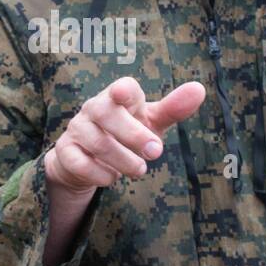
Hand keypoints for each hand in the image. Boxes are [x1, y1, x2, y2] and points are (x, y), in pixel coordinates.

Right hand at [44, 77, 205, 196]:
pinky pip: (80, 163)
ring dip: (122, 159)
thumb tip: (199, 89)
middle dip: (132, 134)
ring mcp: (77, 129)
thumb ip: (173, 109)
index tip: (124, 93)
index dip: (123, 90)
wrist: (86, 160)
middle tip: (156, 151)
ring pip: (97, 142)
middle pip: (106, 113)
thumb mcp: (150, 122)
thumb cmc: (126, 134)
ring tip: (139, 170)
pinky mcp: (65, 152)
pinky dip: (100, 174)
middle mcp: (94, 108)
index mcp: (117, 97)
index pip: (121, 88)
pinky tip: (111, 177)